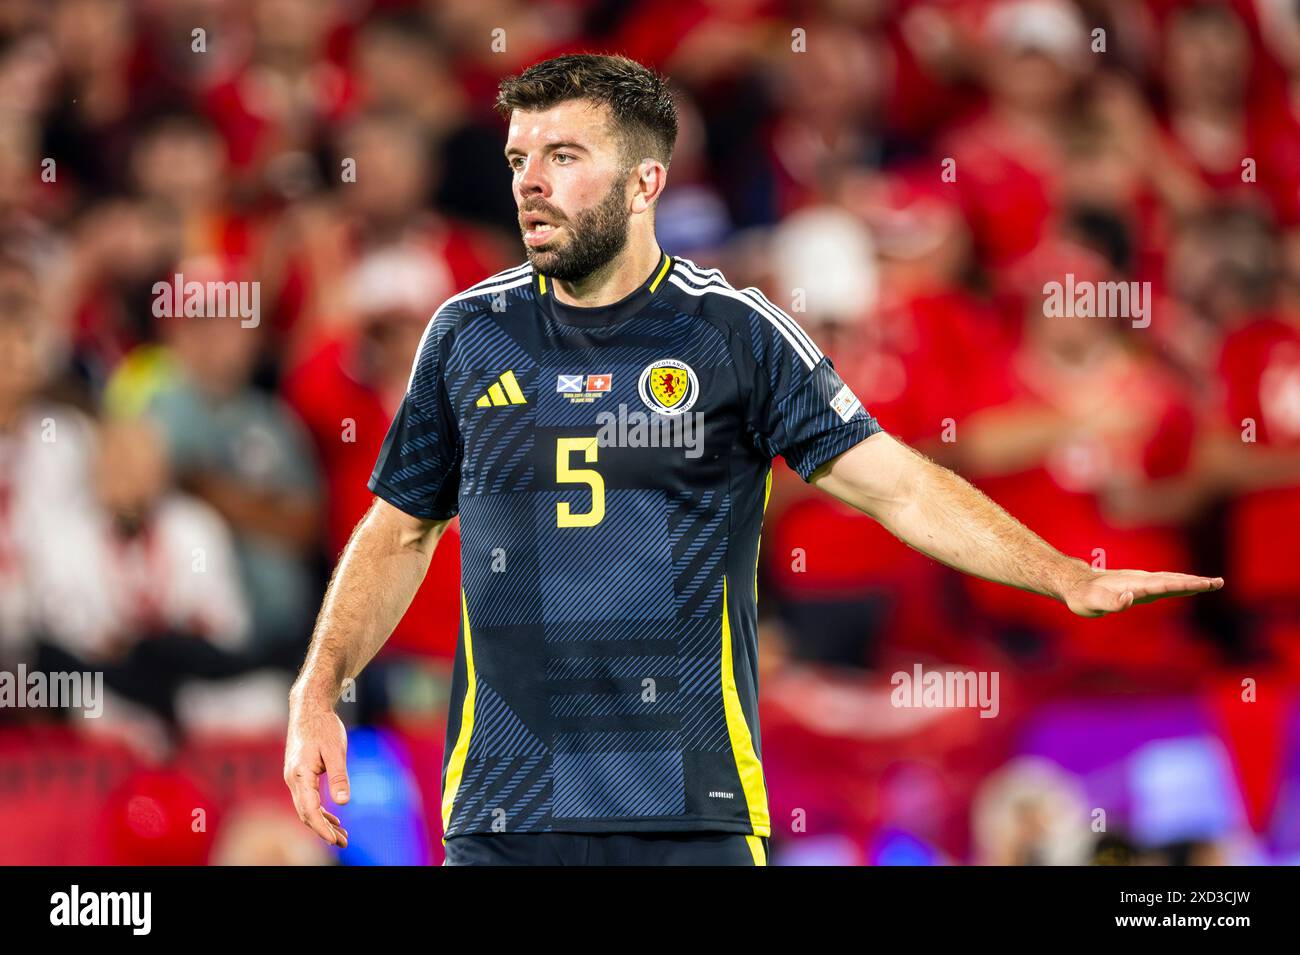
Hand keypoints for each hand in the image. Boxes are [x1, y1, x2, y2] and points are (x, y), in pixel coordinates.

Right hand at [284, 702, 350, 846]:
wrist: (308, 709)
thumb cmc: (323, 727)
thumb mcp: (336, 751)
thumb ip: (339, 777)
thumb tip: (344, 803)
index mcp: (300, 774)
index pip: (310, 809)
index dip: (321, 827)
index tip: (334, 840)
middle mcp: (293, 779)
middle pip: (306, 813)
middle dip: (323, 830)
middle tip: (343, 843)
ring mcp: (294, 777)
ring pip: (306, 808)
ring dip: (322, 822)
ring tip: (342, 835)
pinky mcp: (299, 774)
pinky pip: (307, 799)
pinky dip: (320, 810)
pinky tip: (334, 817)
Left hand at [1060, 567, 1224, 617]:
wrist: (1073, 582)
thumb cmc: (1081, 595)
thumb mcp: (1091, 602)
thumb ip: (1110, 602)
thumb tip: (1130, 598)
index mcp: (1135, 585)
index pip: (1166, 584)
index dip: (1186, 585)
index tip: (1206, 583)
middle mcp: (1141, 581)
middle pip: (1173, 580)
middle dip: (1196, 582)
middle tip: (1219, 582)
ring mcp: (1140, 582)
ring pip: (1170, 579)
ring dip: (1191, 581)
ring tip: (1212, 582)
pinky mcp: (1137, 585)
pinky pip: (1163, 582)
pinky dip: (1179, 583)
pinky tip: (1186, 584)